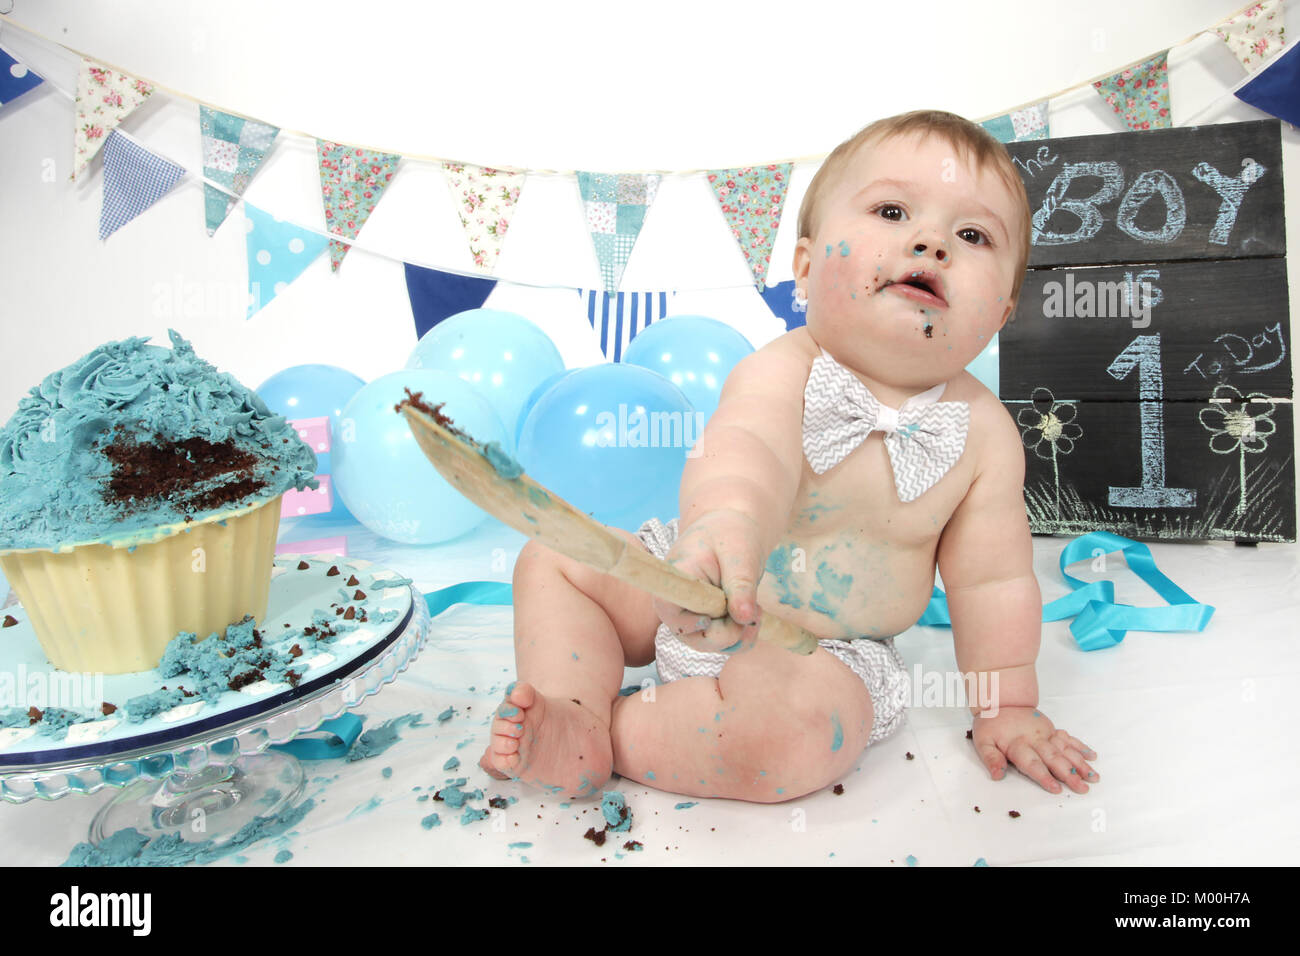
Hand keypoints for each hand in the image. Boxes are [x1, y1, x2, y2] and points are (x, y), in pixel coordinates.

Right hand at [653, 509, 762, 653]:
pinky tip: (754, 616)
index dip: (695, 622)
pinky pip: (725, 644)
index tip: (717, 614)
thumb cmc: (731, 535)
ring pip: (713, 645)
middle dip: (730, 632)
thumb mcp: (739, 554)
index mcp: (675, 581)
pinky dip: (744, 636)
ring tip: (757, 609)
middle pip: (696, 639)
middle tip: (755, 609)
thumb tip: (744, 618)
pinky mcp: (707, 626)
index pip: (671, 613)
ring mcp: (691, 619)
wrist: (733, 533)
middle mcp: (677, 605)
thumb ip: (740, 585)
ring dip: (741, 634)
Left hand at [970, 706, 1098, 793]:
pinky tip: (1092, 756)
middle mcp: (1035, 740)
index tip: (1056, 788)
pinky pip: (1069, 738)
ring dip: (1081, 764)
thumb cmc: (991, 724)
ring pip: (1066, 749)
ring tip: (1094, 777)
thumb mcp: (982, 741)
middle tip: (1083, 788)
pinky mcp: (1052, 729)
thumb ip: (990, 758)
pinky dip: (1081, 747)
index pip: (1032, 763)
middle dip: (1070, 774)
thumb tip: (997, 776)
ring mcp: (1046, 734)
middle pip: (1054, 758)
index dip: (1044, 776)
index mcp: (1018, 745)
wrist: (1001, 699)